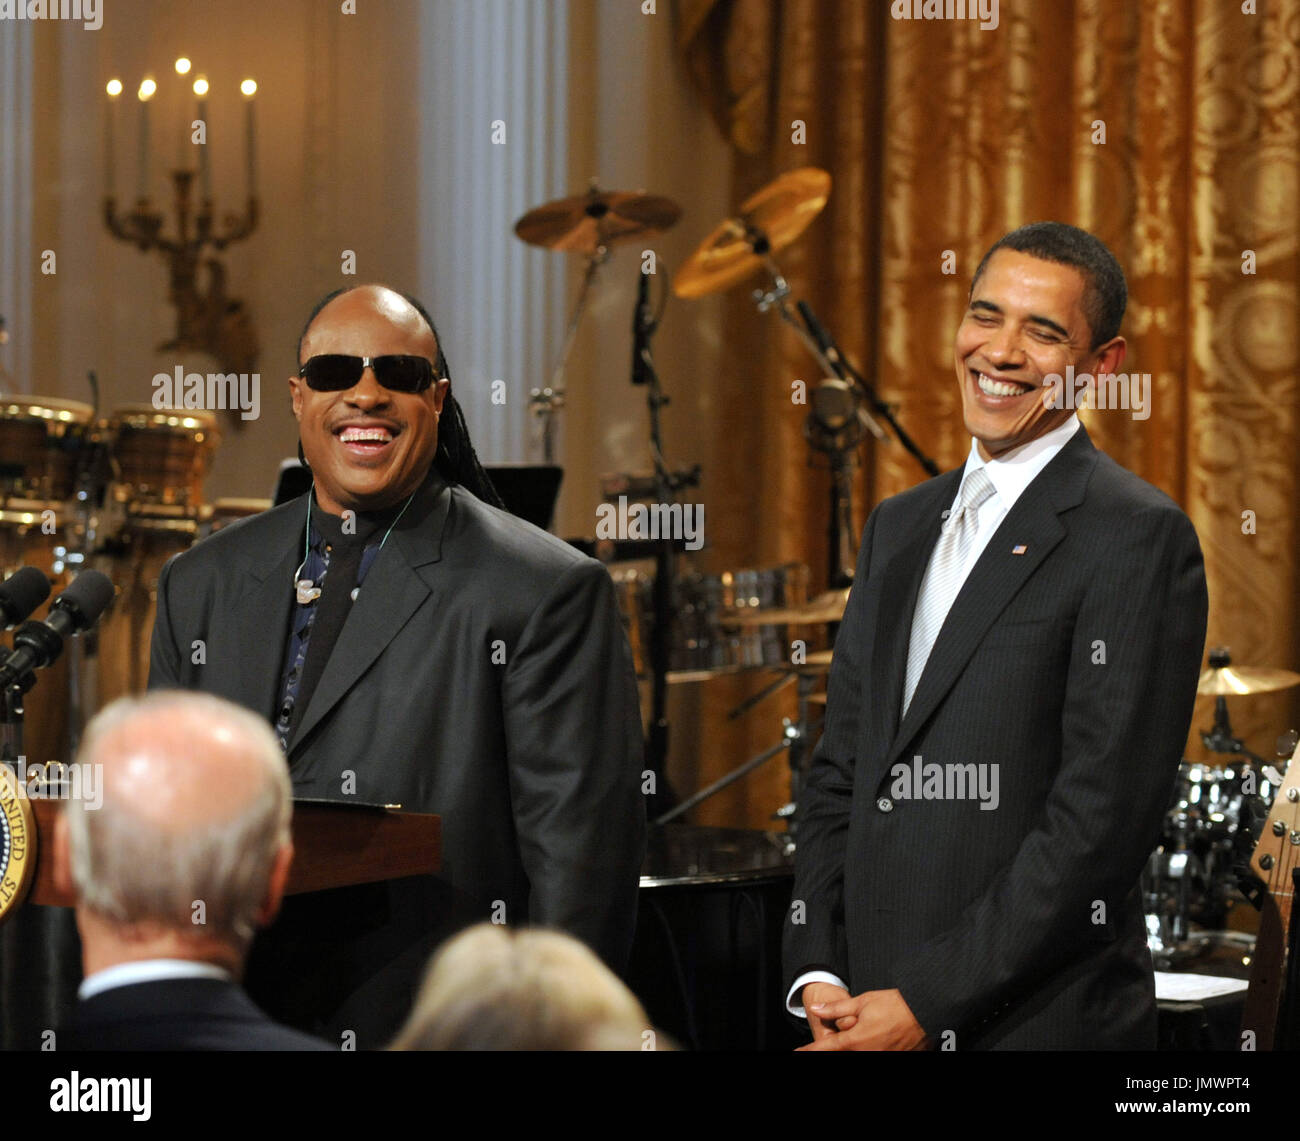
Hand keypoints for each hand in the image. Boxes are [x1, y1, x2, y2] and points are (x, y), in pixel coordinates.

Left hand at [797, 988, 927, 1050]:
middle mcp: (868, 1054)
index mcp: (857, 1040)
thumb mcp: (863, 1002)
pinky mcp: (894, 1059)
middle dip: (832, 1047)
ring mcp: (882, 1058)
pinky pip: (875, 1056)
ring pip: (857, 1056)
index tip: (797, 1053)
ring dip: (850, 1048)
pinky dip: (867, 1049)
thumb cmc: (895, 1004)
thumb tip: (815, 1009)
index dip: (810, 1050)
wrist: (926, 1012)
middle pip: (842, 1054)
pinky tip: (870, 1040)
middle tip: (827, 1040)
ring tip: (862, 1031)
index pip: (826, 1048)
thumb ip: (837, 1009)